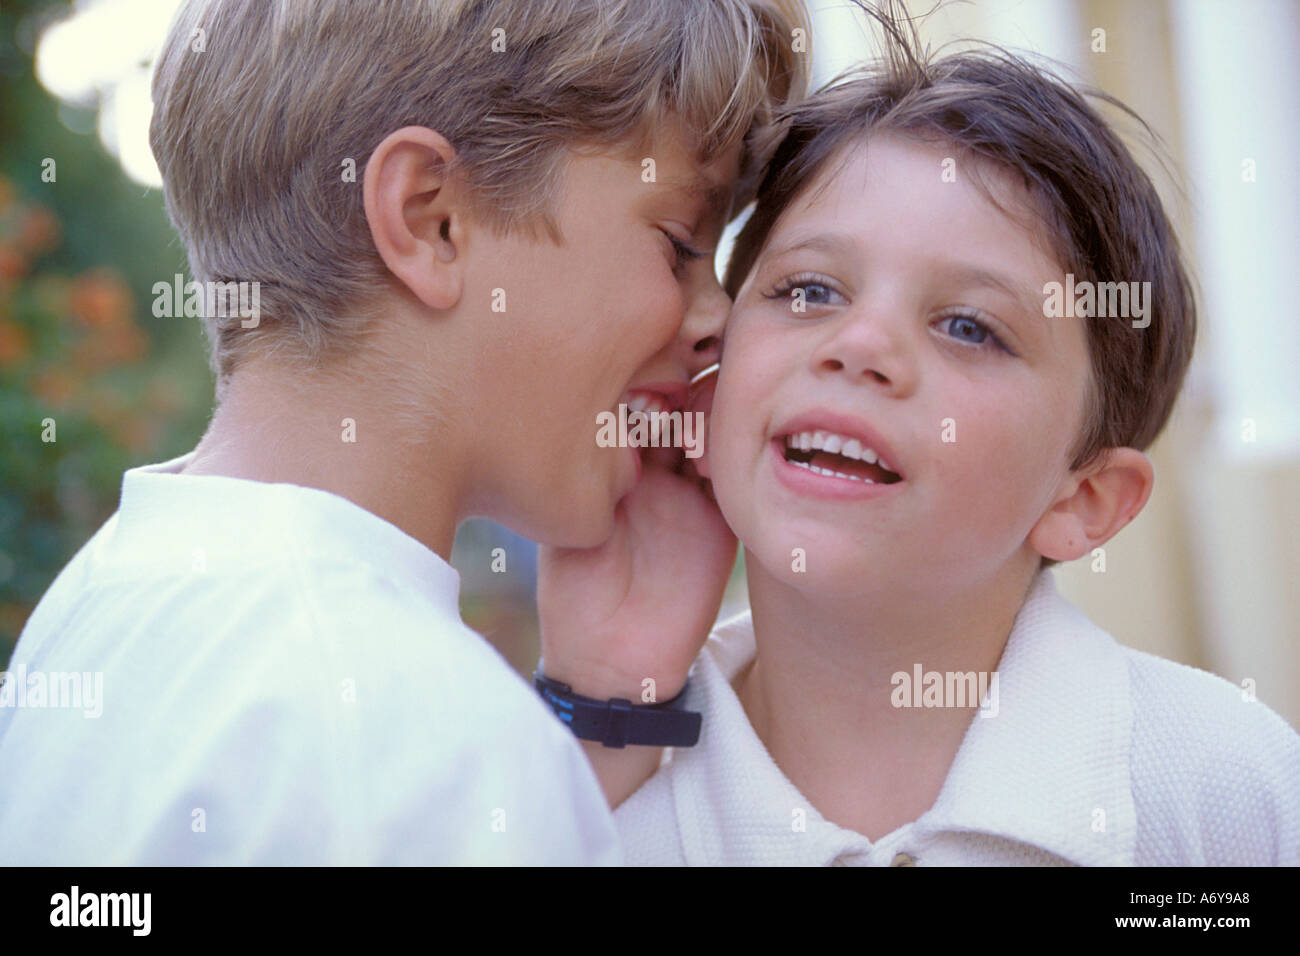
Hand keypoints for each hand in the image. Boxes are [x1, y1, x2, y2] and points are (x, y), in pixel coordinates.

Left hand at [538, 371, 736, 702]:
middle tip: (671, 385)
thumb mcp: (567, 522)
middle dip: (683, 380)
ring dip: (709, 416)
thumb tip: (610, 410)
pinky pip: (736, 478)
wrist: (608, 660)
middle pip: (684, 399)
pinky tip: (708, 462)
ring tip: (687, 428)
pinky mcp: (721, 523)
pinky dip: (729, 460)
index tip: (637, 365)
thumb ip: (590, 472)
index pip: (639, 393)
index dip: (644, 371)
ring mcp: (691, 493)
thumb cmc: (572, 593)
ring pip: (713, 430)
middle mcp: (657, 468)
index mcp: (615, 460)